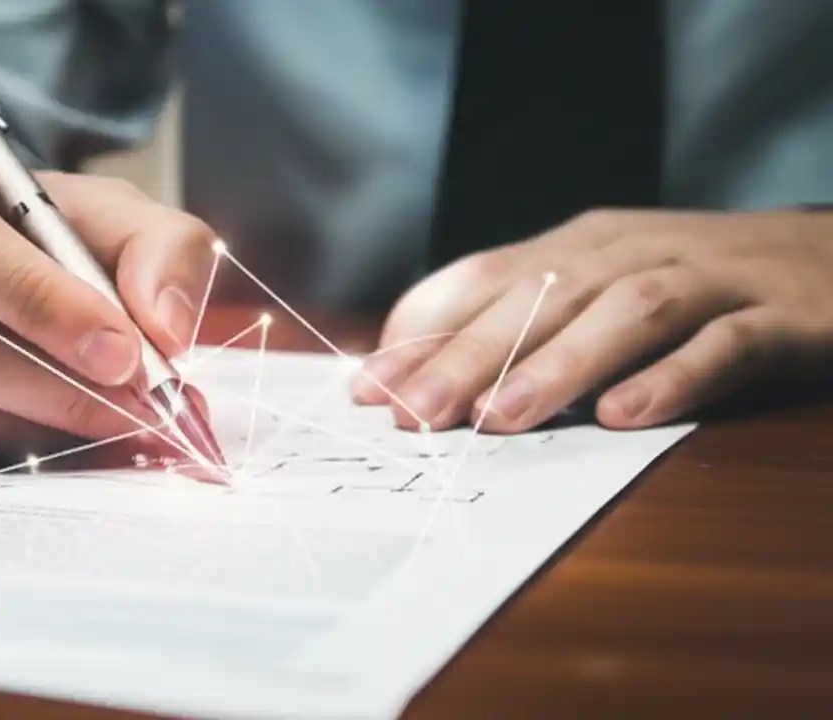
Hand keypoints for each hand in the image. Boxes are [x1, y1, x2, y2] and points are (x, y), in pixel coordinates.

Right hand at [0, 132, 214, 457]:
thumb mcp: (110, 211)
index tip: (123, 351)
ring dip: (44, 428)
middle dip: (60, 386)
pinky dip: (8, 453)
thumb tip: (168, 328)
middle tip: (147, 410)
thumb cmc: (38, 229)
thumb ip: (161, 250)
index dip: (37, 301)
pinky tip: (59, 435)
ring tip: (120, 423)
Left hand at [353, 209, 832, 431]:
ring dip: (557, 363)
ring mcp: (708, 279)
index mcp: (580, 246)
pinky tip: (624, 417)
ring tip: (499, 419)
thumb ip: (520, 322)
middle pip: (542, 298)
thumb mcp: (597, 289)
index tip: (368, 387)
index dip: (424, 330)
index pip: (484, 277)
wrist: (831, 258)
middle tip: (413, 416)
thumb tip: (415, 369)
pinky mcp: (779, 317)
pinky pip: (723, 344)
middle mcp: (633, 251)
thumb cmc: (694, 286)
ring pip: (625, 312)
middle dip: (467, 357)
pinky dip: (673, 377)